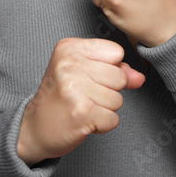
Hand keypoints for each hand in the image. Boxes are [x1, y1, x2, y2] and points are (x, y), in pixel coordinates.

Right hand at [17, 37, 145, 166]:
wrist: (35, 128)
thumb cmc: (61, 97)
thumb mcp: (84, 72)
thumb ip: (116, 69)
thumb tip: (139, 77)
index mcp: (69, 48)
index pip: (116, 52)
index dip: (110, 69)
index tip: (88, 77)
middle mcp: (70, 65)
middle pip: (119, 77)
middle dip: (108, 91)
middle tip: (84, 96)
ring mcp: (75, 89)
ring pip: (118, 99)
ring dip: (104, 109)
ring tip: (82, 108)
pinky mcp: (81, 113)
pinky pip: (113, 119)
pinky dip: (102, 125)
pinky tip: (83, 121)